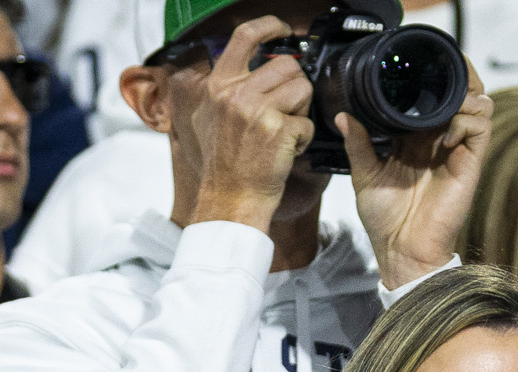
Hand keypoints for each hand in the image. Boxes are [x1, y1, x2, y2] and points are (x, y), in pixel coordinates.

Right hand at [185, 17, 316, 230]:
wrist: (230, 198)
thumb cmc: (224, 163)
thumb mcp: (209, 116)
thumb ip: (226, 88)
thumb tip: (249, 64)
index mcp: (219, 85)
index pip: (245, 36)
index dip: (269, 26)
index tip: (283, 30)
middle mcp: (236, 93)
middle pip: (288, 66)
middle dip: (295, 87)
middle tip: (285, 112)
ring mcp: (257, 111)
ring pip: (303, 89)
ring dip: (302, 111)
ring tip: (284, 131)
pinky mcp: (278, 130)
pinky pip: (308, 122)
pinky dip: (303, 139)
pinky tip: (286, 151)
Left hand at [346, 58, 492, 289]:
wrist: (400, 249)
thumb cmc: (384, 219)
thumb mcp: (364, 174)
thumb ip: (358, 143)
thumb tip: (343, 115)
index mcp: (418, 139)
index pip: (435, 97)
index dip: (435, 76)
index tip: (419, 64)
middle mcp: (441, 140)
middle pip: (463, 93)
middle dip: (457, 75)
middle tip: (439, 69)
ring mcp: (458, 150)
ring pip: (479, 104)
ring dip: (465, 94)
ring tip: (445, 101)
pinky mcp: (470, 164)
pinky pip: (481, 127)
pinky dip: (468, 118)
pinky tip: (448, 129)